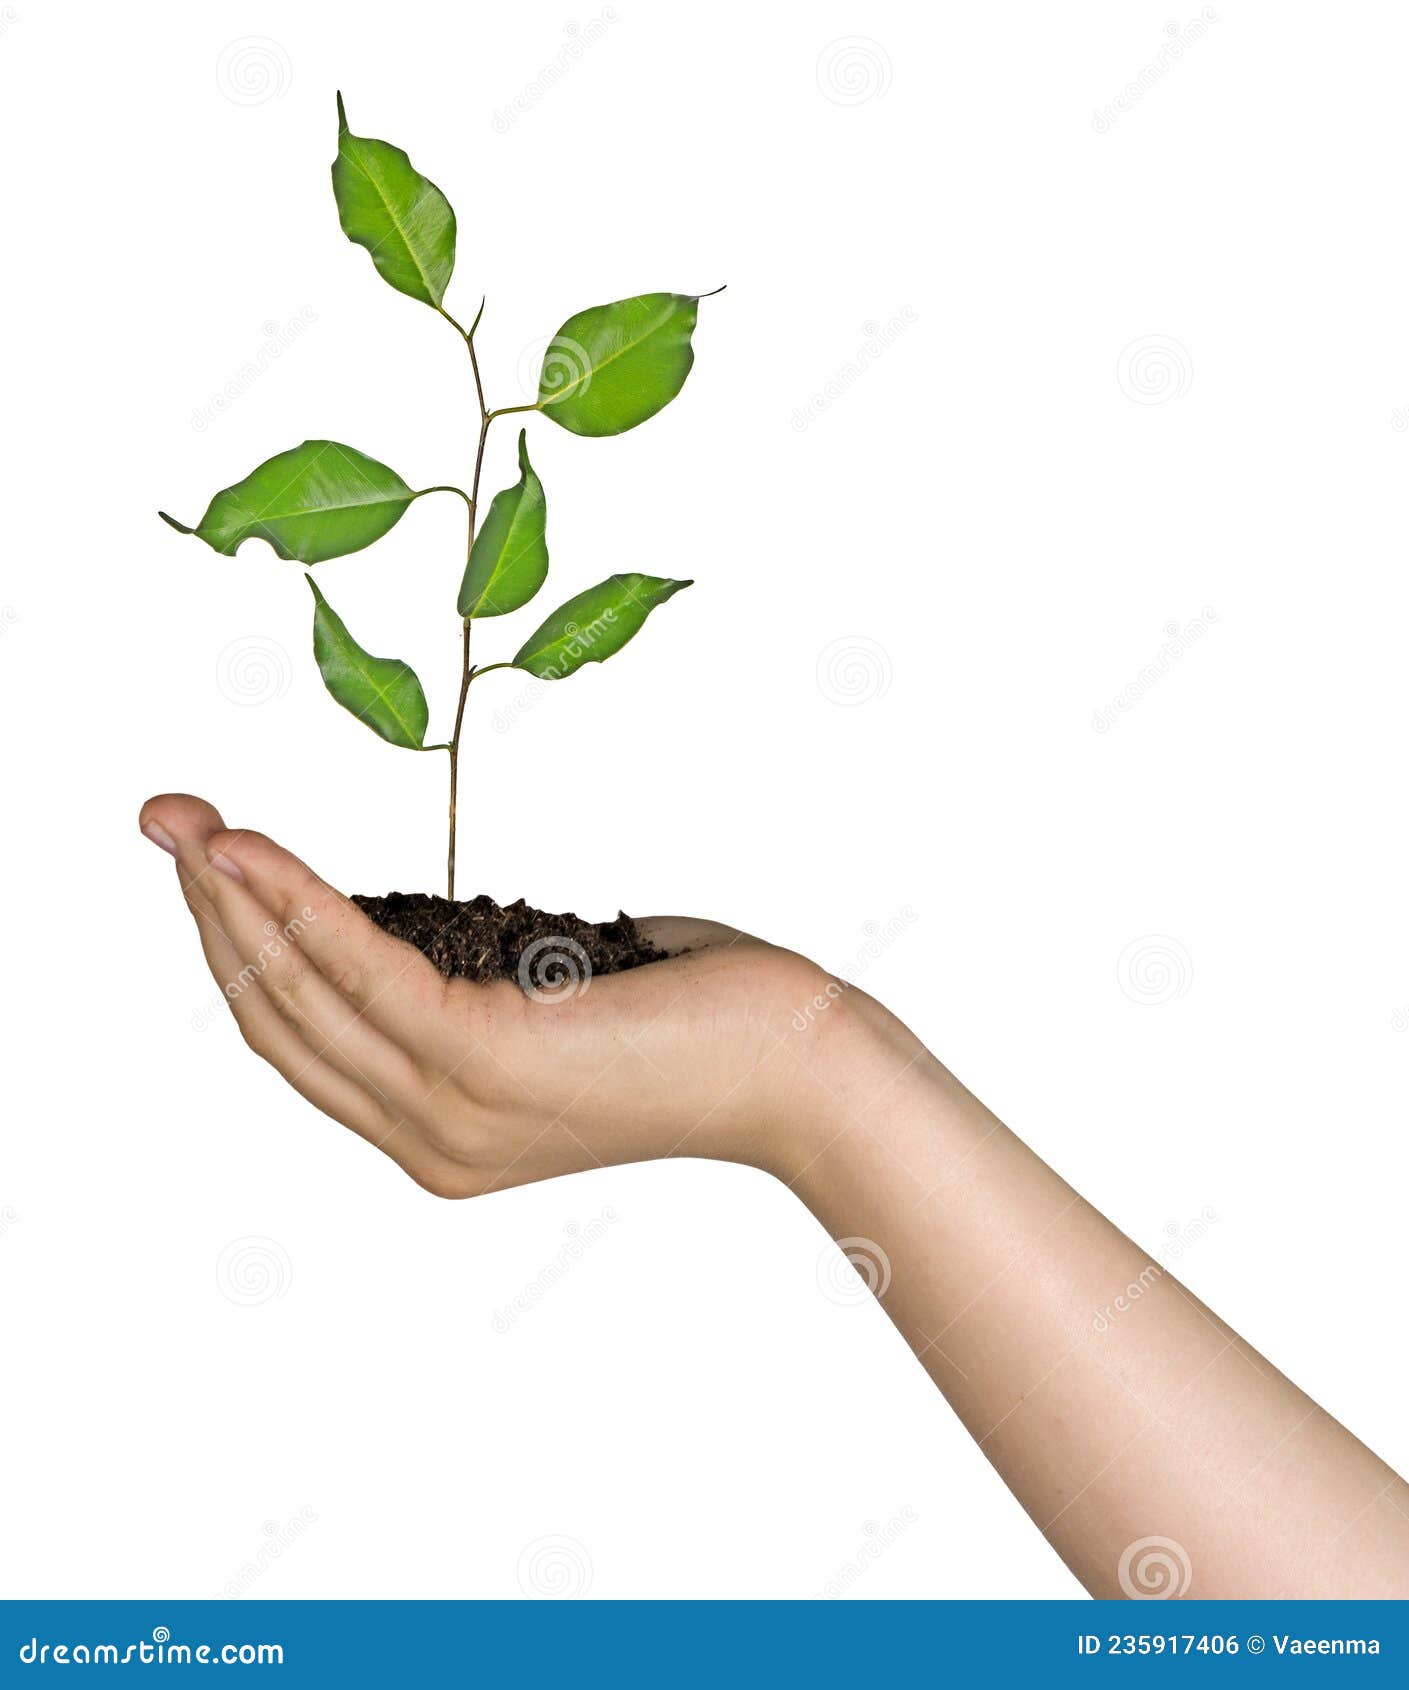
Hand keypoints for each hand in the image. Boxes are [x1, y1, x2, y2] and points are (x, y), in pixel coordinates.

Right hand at [138, 794, 852, 1196]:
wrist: (798, 1064)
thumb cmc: (693, 1017)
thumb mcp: (549, 996)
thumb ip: (466, 978)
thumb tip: (406, 918)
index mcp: (436, 1131)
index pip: (303, 1039)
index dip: (237, 949)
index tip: (204, 864)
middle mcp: (427, 1139)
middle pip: (278, 1018)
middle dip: (207, 912)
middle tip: (164, 821)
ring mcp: (453, 1108)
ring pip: (300, 991)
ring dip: (230, 894)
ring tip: (184, 820)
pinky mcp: (485, 1058)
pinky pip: (360, 966)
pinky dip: (296, 900)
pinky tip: (248, 848)